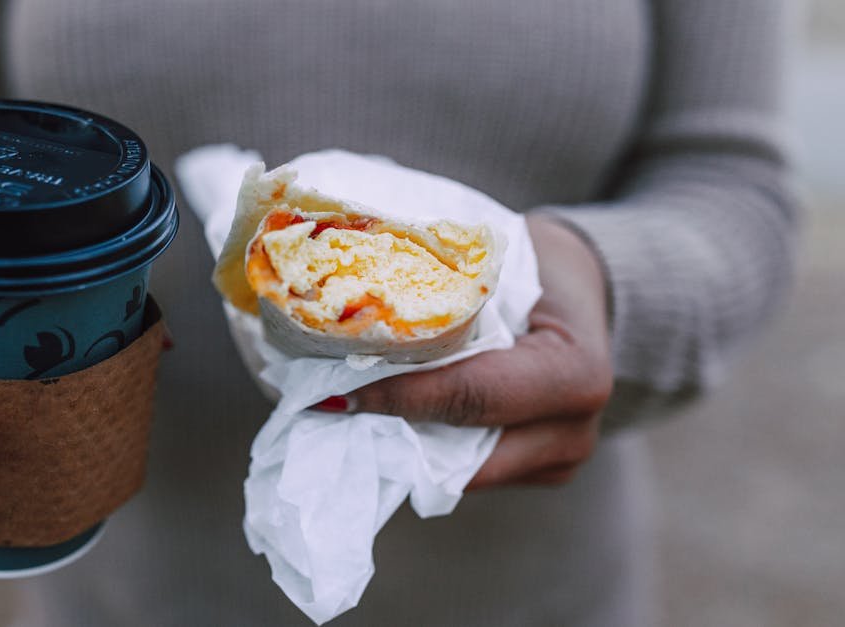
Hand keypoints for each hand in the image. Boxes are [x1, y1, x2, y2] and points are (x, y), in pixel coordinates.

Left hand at [316, 215, 612, 488]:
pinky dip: (426, 447)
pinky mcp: (542, 470)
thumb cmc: (540, 265)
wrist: (585, 288)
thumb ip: (444, 295)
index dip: (400, 396)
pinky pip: (470, 469)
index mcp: (574, 374)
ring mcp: (560, 459)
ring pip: (459, 471)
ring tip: (345, 412)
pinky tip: (384, 420)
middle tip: (324, 407)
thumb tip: (353, 304)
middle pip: (460, 450)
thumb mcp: (502, 266)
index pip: (470, 397)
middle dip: (389, 430)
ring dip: (401, 444)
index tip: (336, 391)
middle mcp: (573, 430)